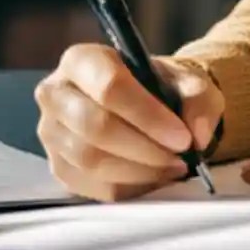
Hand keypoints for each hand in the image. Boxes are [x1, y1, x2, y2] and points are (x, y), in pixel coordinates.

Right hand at [34, 44, 224, 201]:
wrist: (138, 108)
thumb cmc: (156, 90)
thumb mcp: (186, 82)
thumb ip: (199, 99)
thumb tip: (198, 133)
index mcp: (82, 60)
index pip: (109, 86)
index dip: (147, 115)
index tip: (182, 137)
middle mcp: (55, 93)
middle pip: (95, 126)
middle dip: (145, 149)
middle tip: (181, 158)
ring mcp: (50, 133)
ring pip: (91, 160)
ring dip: (140, 171)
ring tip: (171, 168)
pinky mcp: (58, 166)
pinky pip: (91, 187)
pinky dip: (129, 188)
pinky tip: (152, 178)